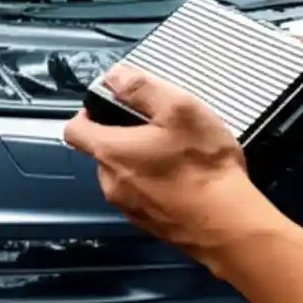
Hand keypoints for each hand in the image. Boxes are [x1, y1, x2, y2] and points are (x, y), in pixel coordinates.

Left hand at [64, 65, 287, 263]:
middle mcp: (112, 183)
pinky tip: (186, 179)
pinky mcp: (149, 223)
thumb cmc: (204, 167)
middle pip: (103, 151)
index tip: (112, 106)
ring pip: (125, 174)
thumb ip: (141, 88)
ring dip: (143, 161)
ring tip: (179, 154)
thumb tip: (115, 76)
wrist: (228, 225)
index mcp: (111, 151)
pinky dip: (158, 184)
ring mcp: (130, 207)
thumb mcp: (178, 108)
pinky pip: (144, 196)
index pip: (74, 129)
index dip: (88, 112)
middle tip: (161, 128)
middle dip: (126, 136)